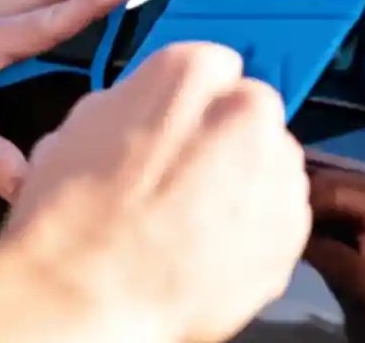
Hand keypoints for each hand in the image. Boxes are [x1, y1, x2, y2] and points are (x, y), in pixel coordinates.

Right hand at [1, 43, 311, 342]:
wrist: (85, 296)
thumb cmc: (72, 217)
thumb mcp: (82, 125)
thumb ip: (133, 105)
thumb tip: (146, 113)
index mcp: (192, 71)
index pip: (216, 67)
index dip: (194, 105)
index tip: (182, 129)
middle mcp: (246, 110)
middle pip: (250, 113)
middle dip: (225, 142)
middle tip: (184, 181)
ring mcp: (277, 170)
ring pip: (271, 164)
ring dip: (244, 184)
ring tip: (194, 222)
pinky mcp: (292, 227)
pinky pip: (281, 216)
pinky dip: (255, 229)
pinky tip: (210, 247)